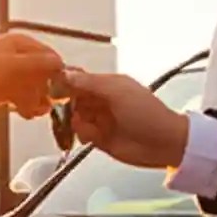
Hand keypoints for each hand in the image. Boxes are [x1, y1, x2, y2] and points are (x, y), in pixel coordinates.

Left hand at [0, 33, 63, 117]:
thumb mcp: (14, 67)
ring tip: (30, 110)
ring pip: (33, 86)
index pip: (50, 56)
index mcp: (20, 44)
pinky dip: (24, 103)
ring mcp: (9, 72)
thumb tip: (60, 63)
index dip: (57, 74)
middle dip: (45, 90)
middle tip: (43, 104)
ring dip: (35, 100)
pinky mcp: (2, 87)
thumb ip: (39, 64)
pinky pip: (21, 95)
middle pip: (43, 73)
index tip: (60, 91)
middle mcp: (16, 55)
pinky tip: (23, 111)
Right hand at [63, 71, 188, 167]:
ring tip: (83, 125)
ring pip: (75, 117)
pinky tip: (89, 136)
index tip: (52, 86)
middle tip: (61, 108)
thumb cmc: (147, 113)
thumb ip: (89, 83)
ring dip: (74, 120)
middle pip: (73, 98)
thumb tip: (65, 74)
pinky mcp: (100, 139)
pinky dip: (82, 134)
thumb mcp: (117, 91)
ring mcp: (101, 120)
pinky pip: (82, 134)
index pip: (79, 79)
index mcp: (108, 84)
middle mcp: (102, 101)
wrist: (164, 143)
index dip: (65, 82)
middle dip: (66, 103)